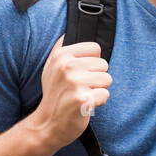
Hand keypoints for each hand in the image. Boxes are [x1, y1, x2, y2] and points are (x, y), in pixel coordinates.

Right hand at [29, 35, 111, 150]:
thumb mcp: (51, 68)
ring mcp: (75, 82)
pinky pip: (105, 95)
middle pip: (104, 64)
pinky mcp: (83, 99)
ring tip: (83, 96)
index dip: (92, 63)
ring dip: (98, 90)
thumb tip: (69, 31)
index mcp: (61, 55)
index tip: (80, 73)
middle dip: (96, 78)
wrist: (47, 125)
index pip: (95, 48)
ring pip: (107, 79)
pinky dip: (99, 102)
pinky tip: (85, 106)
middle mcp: (67, 66)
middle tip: (80, 88)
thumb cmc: (54, 95)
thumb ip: (61, 49)